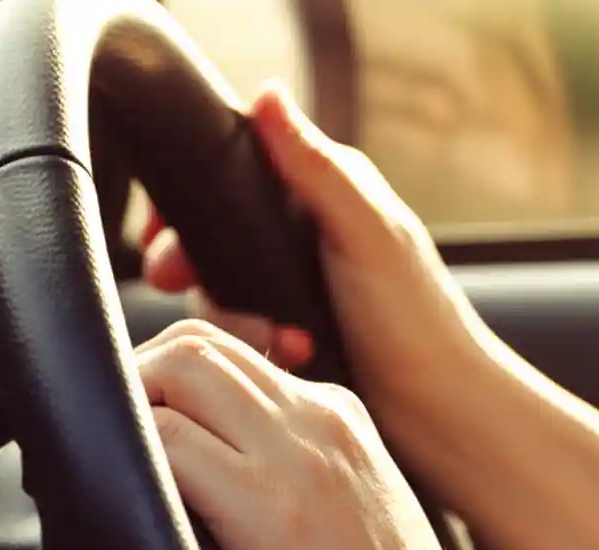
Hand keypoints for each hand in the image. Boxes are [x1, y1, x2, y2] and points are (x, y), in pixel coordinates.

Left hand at [136, 319, 534, 549]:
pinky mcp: (271, 513)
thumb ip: (305, 476)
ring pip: (181, 368)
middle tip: (104, 435)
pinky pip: (170, 441)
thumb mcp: (359, 518)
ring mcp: (299, 458)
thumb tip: (224, 475)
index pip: (235, 353)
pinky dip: (125, 451)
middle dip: (138, 374)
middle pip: (200, 345)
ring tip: (106, 461)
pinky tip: (116, 494)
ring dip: (128, 402)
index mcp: (342, 418)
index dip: (170, 380)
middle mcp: (321, 420)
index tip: (141, 425)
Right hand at [141, 85, 493, 432]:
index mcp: (326, 188)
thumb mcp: (365, 232)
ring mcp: (294, 282)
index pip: (239, 162)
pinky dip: (247, 338)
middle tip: (174, 279)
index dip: (192, 185)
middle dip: (191, 257)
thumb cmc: (416, 317)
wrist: (437, 408)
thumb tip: (268, 93)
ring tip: (269, 334)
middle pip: (214, 227)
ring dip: (230, 310)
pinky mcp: (287, 327)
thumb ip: (315, 168)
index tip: (161, 220)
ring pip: (219, 282)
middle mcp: (306, 229)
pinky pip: (237, 326)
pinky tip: (280, 352)